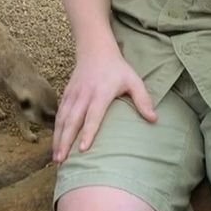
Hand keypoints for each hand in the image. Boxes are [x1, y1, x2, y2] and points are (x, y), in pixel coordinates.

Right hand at [52, 47, 156, 162]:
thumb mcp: (133, 80)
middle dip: (65, 141)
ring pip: (62, 119)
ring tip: (56, 158)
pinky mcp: (67, 94)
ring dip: (58, 138)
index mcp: (100, 93)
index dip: (88, 132)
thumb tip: (154, 119)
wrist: (95, 49)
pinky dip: (56, 129)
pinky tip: (55, 143)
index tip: (83, 149)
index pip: (93, 115)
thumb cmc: (117, 68)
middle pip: (72, 120)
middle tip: (61, 160)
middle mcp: (84, 95)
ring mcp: (73, 94)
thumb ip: (143, 99)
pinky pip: (59, 114)